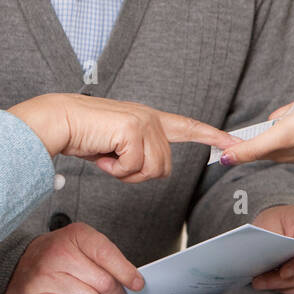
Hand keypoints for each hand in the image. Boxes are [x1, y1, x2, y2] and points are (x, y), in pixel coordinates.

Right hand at [2, 222, 141, 293]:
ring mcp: (45, 275)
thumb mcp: (81, 244)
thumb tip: (133, 280)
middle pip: (104, 283)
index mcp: (75, 235)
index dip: (126, 273)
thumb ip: (106, 258)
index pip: (108, 255)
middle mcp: (59, 253)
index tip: (137, 284)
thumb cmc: (55, 255)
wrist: (16, 264)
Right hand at [10, 94, 235, 183]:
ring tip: (107, 155)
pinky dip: (114, 170)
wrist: (59, 121)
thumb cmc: (83, 134)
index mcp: (149, 119)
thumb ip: (138, 152)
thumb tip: (150, 168)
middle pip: (163, 168)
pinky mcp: (133, 130)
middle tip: (112, 161)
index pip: (188, 127)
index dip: (212, 136)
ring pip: (151, 171)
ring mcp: (144, 122)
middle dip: (136, 174)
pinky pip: (133, 169)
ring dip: (125, 173)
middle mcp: (151, 118)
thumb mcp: (117, 145)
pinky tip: (102, 153)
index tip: (234, 142)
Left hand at [220, 97, 293, 164]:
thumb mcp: (281, 134)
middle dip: (253, 138)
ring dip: (275, 128)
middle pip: (266, 144)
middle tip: (236, 134)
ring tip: (266, 122)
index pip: (251, 150)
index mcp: (281, 152)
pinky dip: (293, 122)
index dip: (236, 146)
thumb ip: (253, 148)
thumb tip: (224, 159)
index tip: (220, 141)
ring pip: (284, 135)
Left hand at [250, 205, 293, 293]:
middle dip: (285, 281)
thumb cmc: (279, 222)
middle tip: (262, 281)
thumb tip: (267, 261)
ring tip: (271, 283)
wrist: (288, 223)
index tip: (282, 273)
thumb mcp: (269, 223)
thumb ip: (271, 241)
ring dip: (290, 289)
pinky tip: (286, 288)